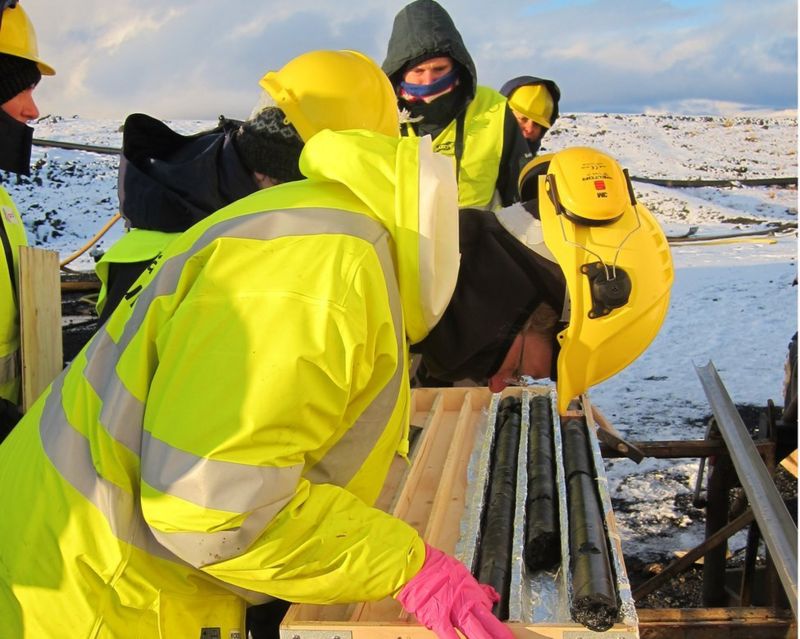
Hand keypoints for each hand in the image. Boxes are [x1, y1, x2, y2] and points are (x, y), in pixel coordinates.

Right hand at [396, 543, 512, 638]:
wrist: (416, 564)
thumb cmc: (434, 566)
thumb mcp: (459, 572)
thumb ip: (475, 587)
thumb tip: (492, 596)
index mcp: (471, 590)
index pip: (487, 609)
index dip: (494, 622)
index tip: (501, 631)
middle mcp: (465, 602)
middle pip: (486, 622)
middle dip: (497, 634)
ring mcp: (452, 610)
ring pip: (472, 630)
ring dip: (482, 638)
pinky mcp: (437, 618)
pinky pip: (449, 635)